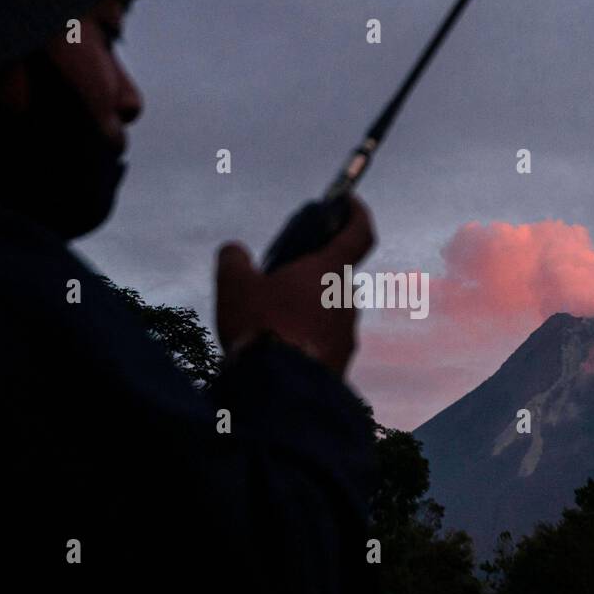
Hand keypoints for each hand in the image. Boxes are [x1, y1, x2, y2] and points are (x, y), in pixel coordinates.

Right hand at [215, 197, 375, 375]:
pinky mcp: (341, 364)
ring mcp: (347, 335)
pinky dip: (305, 340)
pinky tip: (277, 352)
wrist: (280, 391)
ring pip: (328, 313)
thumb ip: (233, 259)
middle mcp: (347, 300)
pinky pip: (323, 343)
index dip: (356, 213)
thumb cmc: (262, 327)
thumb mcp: (234, 285)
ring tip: (271, 322)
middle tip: (280, 278)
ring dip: (307, 311)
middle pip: (335, 277)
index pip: (359, 233)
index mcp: (330, 271)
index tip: (349, 202)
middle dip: (311, 274)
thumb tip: (234, 252)